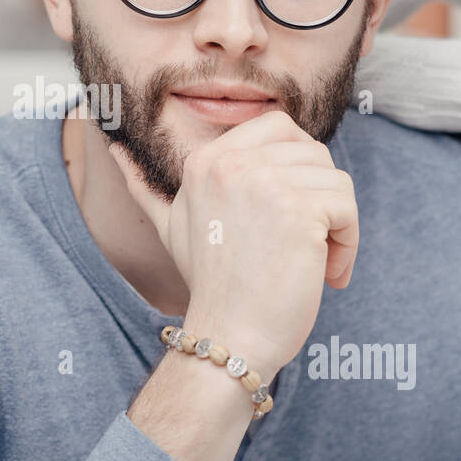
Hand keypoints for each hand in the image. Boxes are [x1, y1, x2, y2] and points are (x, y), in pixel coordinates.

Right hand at [109, 110, 358, 373]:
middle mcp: (231, 162)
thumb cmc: (209, 284)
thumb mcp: (169, 226)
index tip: (292, 213)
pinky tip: (327, 274)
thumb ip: (144, 186)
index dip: (299, 165)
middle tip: (308, 241)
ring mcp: (265, 182)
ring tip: (317, 262)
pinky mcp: (300, 208)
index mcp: (205, 159)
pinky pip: (347, 207)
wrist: (227, 334)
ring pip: (336, 180)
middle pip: (314, 151)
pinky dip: (348, 244)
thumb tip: (112, 148)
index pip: (279, 126)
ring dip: (338, 226)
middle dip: (322, 196)